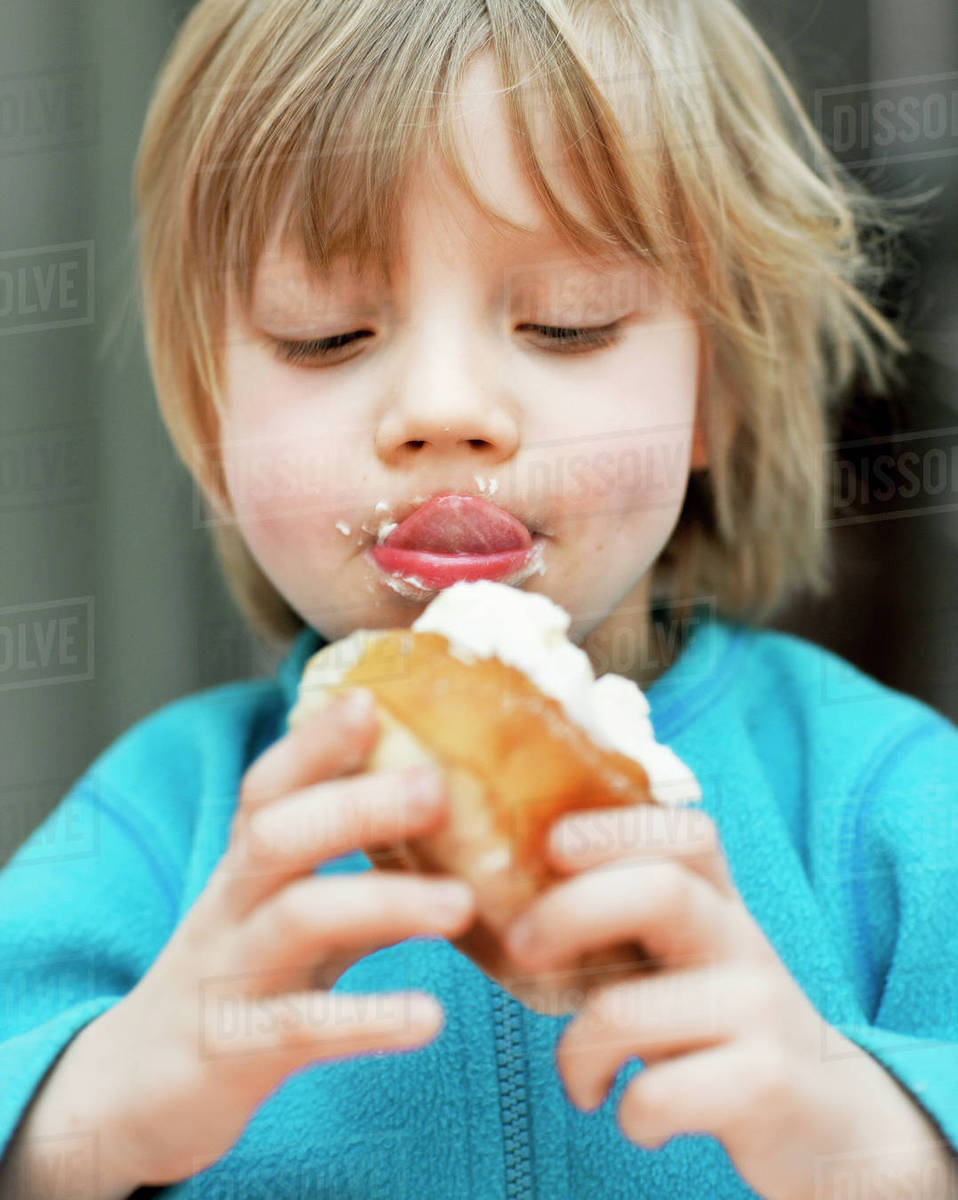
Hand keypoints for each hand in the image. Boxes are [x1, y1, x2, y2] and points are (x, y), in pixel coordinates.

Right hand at [95, 689, 474, 1188]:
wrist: (133, 1092)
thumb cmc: (240, 983)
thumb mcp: (287, 916)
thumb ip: (355, 874)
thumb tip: (455, 826)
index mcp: (246, 869)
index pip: (269, 787)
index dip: (314, 742)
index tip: (369, 700)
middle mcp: (231, 908)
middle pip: (281, 834)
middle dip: (358, 804)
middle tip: (440, 788)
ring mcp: (228, 978)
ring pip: (296, 919)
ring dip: (383, 901)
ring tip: (462, 904)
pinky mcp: (232, 1053)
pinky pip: (299, 1030)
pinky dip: (365, 1020)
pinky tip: (429, 1018)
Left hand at [503, 801, 950, 1199]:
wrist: (833, 1122)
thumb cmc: (723, 1029)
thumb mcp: (690, 959)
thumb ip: (628, 922)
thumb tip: (507, 895)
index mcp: (720, 904)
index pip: (683, 833)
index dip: (612, 827)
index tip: (552, 847)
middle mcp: (744, 942)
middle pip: (659, 891)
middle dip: (569, 913)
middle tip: (522, 951)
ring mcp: (762, 1011)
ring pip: (632, 1010)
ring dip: (578, 1052)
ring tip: (583, 1077)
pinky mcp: (767, 1085)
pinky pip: (658, 1094)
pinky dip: (628, 1116)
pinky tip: (638, 1119)